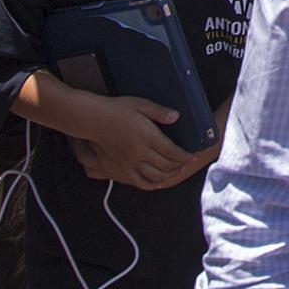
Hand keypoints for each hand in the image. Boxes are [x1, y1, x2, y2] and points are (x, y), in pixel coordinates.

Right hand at [65, 87, 218, 188]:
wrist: (94, 120)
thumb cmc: (117, 110)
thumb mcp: (140, 104)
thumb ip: (159, 112)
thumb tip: (177, 116)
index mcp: (146, 136)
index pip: (172, 151)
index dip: (186, 155)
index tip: (194, 155)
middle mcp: (140, 152)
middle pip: (167, 165)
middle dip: (181, 165)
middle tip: (188, 162)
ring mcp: (130, 163)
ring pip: (156, 176)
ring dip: (170, 176)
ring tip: (178, 171)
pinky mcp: (122, 170)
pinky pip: (139, 182)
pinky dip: (152, 184)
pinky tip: (159, 182)